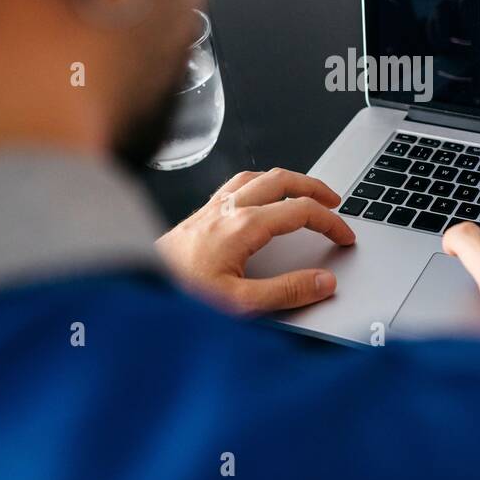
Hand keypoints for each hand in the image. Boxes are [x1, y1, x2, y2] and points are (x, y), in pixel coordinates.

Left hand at [156, 168, 354, 315]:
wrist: (135, 291)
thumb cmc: (179, 297)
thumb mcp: (240, 304)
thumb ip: (286, 292)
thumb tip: (323, 282)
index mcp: (243, 226)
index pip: (301, 211)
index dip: (331, 222)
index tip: (345, 236)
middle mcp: (228, 209)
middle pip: (282, 181)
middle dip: (314, 188)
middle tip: (334, 202)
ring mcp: (212, 208)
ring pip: (258, 176)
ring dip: (287, 181)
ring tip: (303, 193)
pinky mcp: (199, 215)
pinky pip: (236, 184)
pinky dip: (259, 183)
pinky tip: (258, 195)